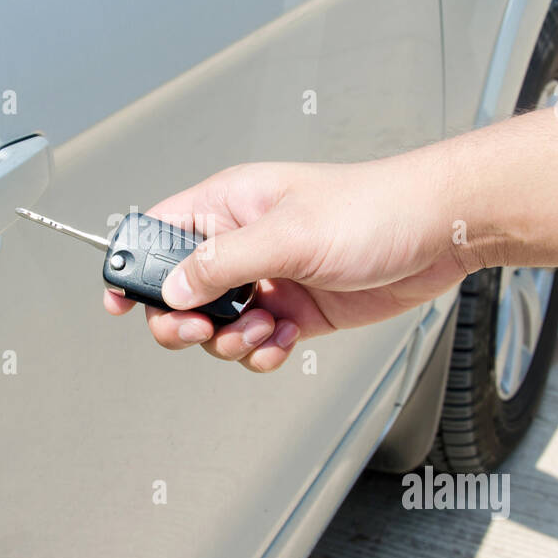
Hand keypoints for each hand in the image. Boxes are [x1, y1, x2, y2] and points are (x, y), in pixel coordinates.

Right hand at [102, 150, 475, 371]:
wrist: (439, 233)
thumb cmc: (375, 209)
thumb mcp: (288, 234)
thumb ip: (222, 264)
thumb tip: (171, 290)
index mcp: (229, 206)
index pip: (158, 233)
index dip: (133, 266)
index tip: (118, 301)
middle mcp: (243, 243)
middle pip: (179, 292)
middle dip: (183, 320)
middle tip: (202, 329)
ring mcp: (269, 279)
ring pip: (218, 326)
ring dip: (232, 340)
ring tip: (263, 330)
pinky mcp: (296, 310)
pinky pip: (257, 343)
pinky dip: (263, 352)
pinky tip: (285, 340)